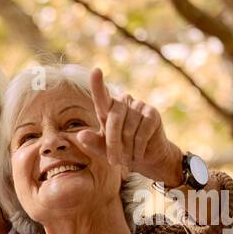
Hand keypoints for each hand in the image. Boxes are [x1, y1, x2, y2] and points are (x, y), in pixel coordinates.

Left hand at [76, 68, 183, 187]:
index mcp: (107, 109)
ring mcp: (139, 105)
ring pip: (128, 130)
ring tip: (129, 156)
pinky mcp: (152, 113)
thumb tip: (80, 135)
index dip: (98, 85)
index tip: (96, 71)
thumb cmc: (121, 151)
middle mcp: (123, 102)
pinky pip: (142, 133)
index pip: (101, 97)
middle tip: (114, 162)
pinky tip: (140, 152)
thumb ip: (92, 142)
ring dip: (127, 149)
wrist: (146, 158)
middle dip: (113, 144)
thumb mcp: (103, 149)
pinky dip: (138, 148)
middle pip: (114, 122)